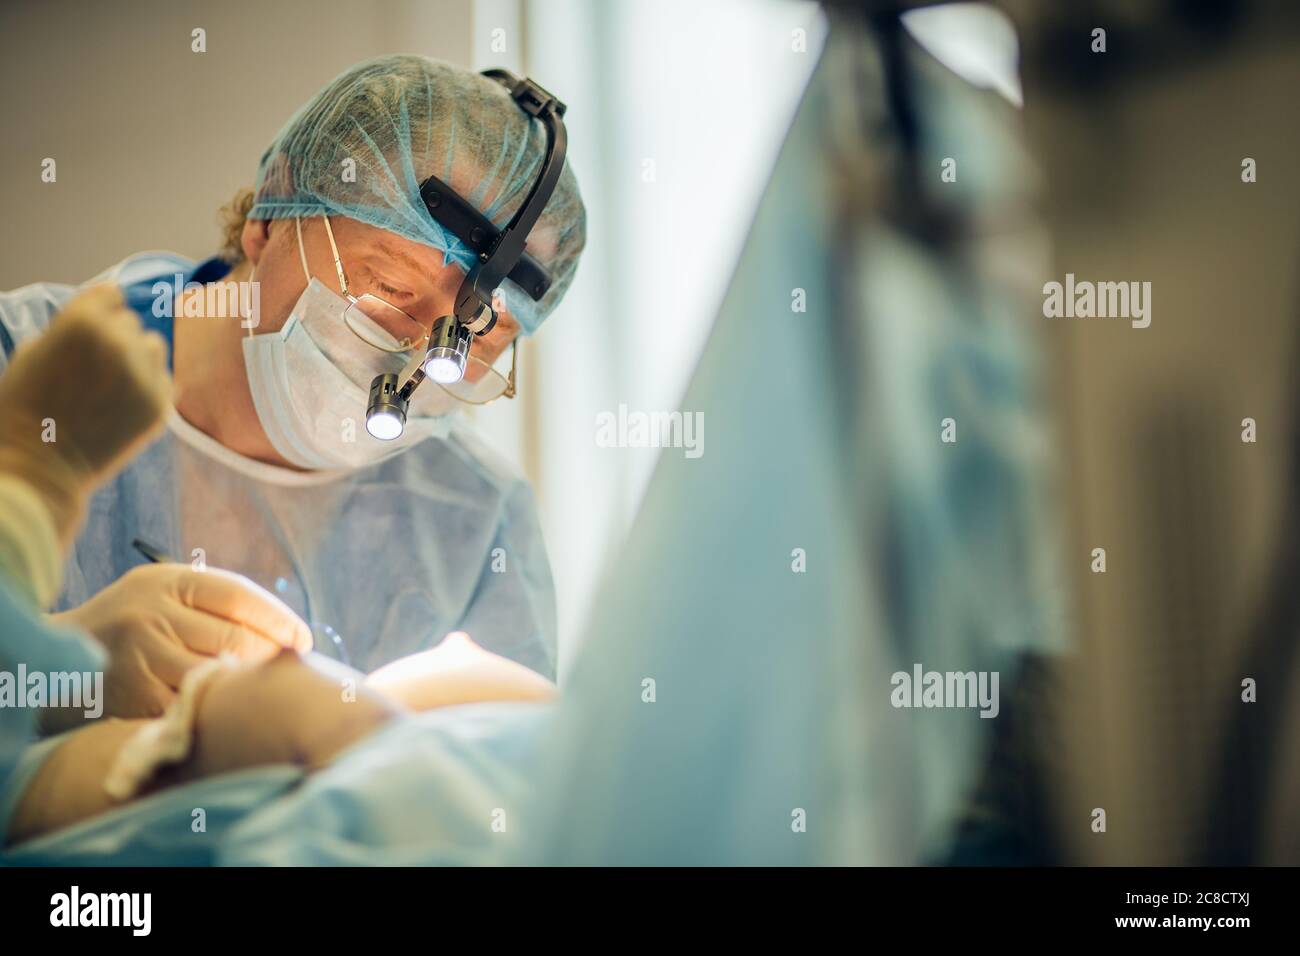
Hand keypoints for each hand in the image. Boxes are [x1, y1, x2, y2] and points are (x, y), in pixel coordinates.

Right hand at [0, 285, 170, 545]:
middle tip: (92, 368)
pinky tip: (122, 404)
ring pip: (153, 347)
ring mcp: (145, 375)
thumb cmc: (25, 407)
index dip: (99, 310)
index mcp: (83, 322)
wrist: (40, 465)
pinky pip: (163, 378)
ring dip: (138, 358)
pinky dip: (148, 386)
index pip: (111, 294)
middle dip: (114, 338)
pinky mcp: (161, 404)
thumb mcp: (34, 351)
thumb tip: (99, 315)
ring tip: (110, 383)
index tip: (91, 330)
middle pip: (130, 323)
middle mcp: (120, 343)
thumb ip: (70, 327)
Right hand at [42, 563, 312, 728]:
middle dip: (271, 657)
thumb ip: (215, 604)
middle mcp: (153, 613)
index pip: (239, 597)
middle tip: (291, 670)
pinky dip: (215, 710)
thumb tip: (288, 632)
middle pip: (234, 639)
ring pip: (217, 675)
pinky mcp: (133, 695)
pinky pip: (191, 706)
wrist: (57, 657)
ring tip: (265, 691)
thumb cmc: (133, 624)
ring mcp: (141, 655)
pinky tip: (229, 711)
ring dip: (246, 687)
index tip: (304, 640)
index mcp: (169, 581)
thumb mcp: (165, 593)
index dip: (280, 620)